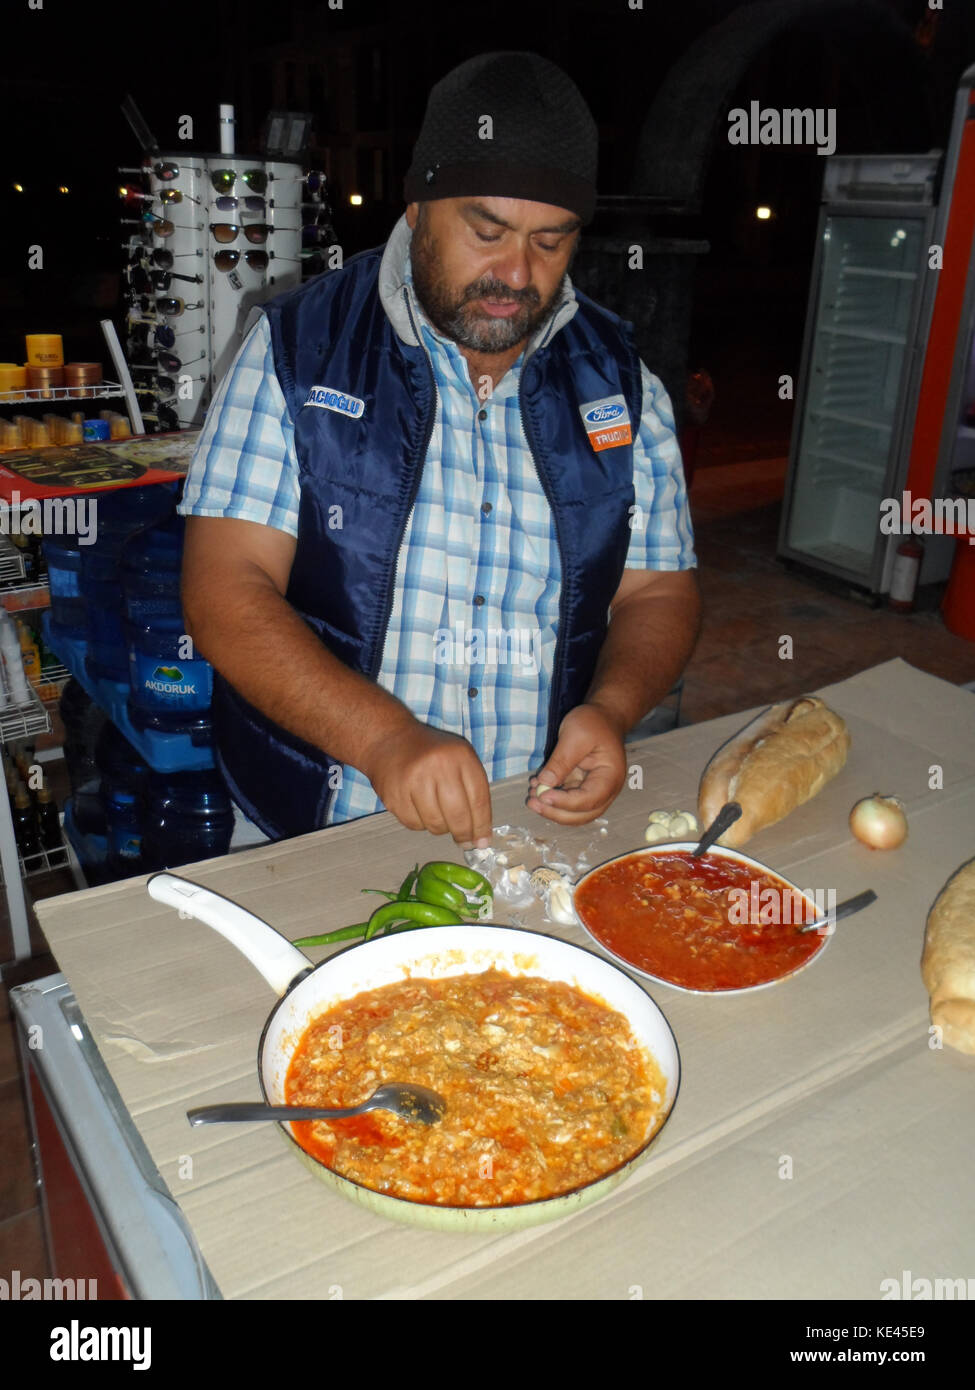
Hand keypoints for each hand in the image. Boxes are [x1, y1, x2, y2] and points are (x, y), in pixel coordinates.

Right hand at [361, 720, 492, 845]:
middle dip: (463, 834)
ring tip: (439, 815)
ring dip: (440, 827)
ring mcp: (413, 780)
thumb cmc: (432, 754)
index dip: (482, 826)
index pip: (478, 800)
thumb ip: (474, 793)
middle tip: (465, 841)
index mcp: (460, 756)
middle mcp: (437, 766)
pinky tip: (419, 809)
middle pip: (457, 815)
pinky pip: (414, 825)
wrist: (390, 740)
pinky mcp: (394, 794)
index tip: (483, 842)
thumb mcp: (460, 760)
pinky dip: (420, 823)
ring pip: (435, 824)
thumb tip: (480, 837)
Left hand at [526, 703, 626, 824]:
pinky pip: (566, 801)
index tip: (543, 795)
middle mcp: (604, 790)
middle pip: (582, 815)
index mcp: (610, 778)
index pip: (588, 800)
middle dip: (555, 813)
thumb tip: (545, 784)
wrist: (602, 716)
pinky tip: (536, 786)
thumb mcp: (575, 736)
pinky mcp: (581, 788)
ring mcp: (593, 791)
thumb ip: (561, 761)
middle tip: (532, 802)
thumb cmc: (593, 722)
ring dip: (551, 809)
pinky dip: (550, 799)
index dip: (565, 802)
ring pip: (573, 813)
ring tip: (531, 795)